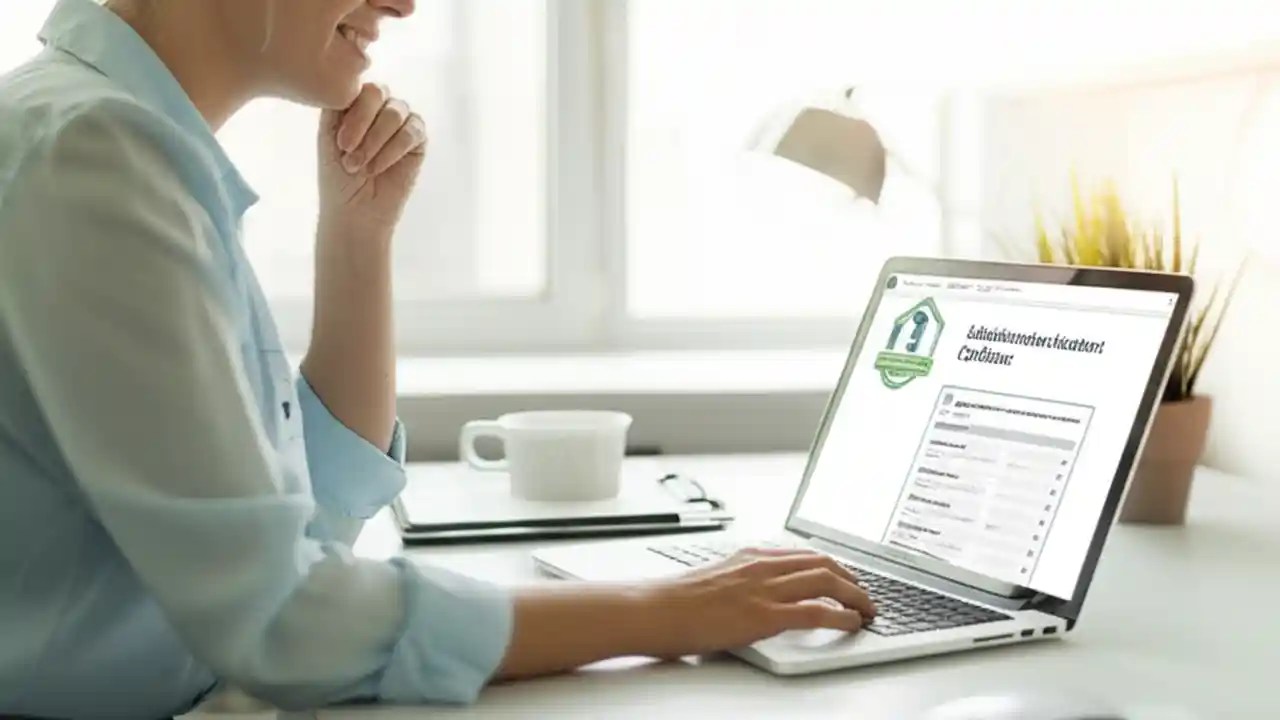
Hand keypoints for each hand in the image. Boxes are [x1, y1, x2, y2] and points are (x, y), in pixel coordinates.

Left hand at [318, 83, 428, 242]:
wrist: (354, 211)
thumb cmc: (337, 177)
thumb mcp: (327, 138)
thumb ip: (336, 108)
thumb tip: (350, 83)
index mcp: (355, 103)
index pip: (358, 87)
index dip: (352, 112)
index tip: (341, 144)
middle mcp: (379, 107)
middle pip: (378, 92)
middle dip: (363, 124)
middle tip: (350, 152)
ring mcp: (401, 122)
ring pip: (395, 112)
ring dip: (376, 141)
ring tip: (362, 166)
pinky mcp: (418, 140)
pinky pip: (412, 131)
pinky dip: (394, 150)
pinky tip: (379, 168)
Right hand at [639, 547, 876, 658]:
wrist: (652, 610)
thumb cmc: (673, 601)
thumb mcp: (713, 580)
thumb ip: (739, 582)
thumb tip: (753, 597)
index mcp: (750, 556)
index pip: (803, 553)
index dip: (832, 564)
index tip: (845, 575)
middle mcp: (761, 566)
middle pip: (823, 561)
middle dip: (851, 577)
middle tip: (864, 594)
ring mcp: (763, 589)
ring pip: (826, 581)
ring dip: (855, 595)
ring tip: (868, 609)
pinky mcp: (763, 616)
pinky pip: (815, 612)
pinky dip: (841, 616)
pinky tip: (852, 623)